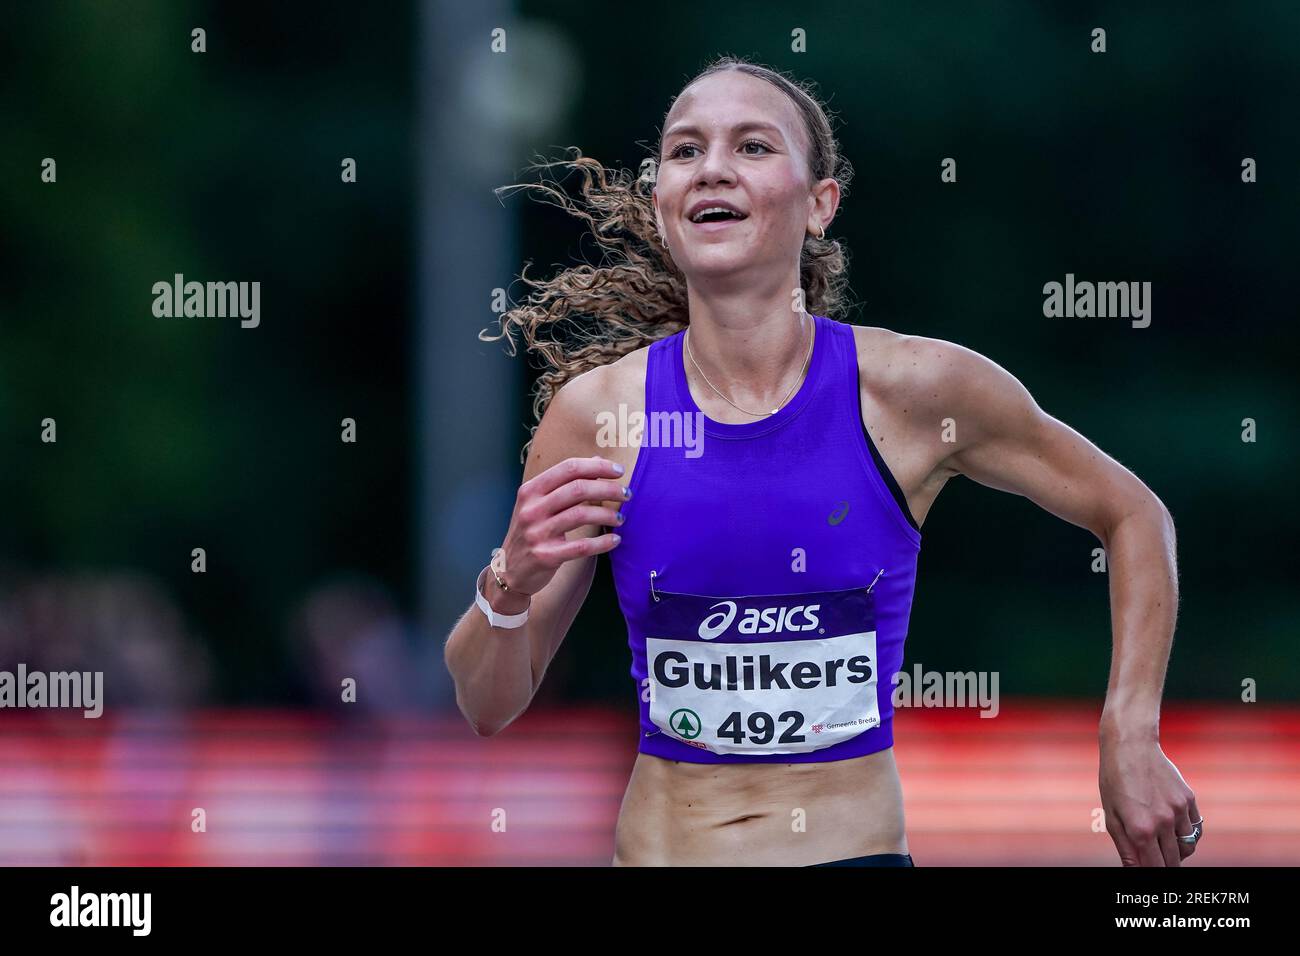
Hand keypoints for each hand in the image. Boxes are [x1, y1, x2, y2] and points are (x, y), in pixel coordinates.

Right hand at [496, 456, 626, 596]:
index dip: (597, 467)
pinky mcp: (546, 556)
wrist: (510, 570)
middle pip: (578, 489)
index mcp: (530, 491)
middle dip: (608, 489)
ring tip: (620, 518)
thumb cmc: (531, 532)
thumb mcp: (539, 503)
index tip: (618, 471)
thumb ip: (566, 482)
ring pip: (581, 515)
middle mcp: (531, 509)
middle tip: (626, 494)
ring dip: (608, 514)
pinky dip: (603, 542)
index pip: (568, 468)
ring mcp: (537, 533)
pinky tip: (614, 540)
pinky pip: (582, 546)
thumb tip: (597, 460)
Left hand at [1099, 734, 1200, 865]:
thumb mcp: (1111, 815)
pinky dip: (1187, 836)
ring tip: (1164, 847)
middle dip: (1165, 866)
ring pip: (1188, 848)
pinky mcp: (1189, 799)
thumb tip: (1134, 870)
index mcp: (1140, 829)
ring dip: (1178, 853)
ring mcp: (1179, 810)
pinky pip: (1195, 829)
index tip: (1150, 872)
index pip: (1155, 867)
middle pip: (1173, 861)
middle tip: (1157, 862)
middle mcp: (1163, 822)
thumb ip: (1125, 847)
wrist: (1131, 746)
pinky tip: (1174, 831)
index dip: (1153, 874)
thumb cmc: (1114, 780)